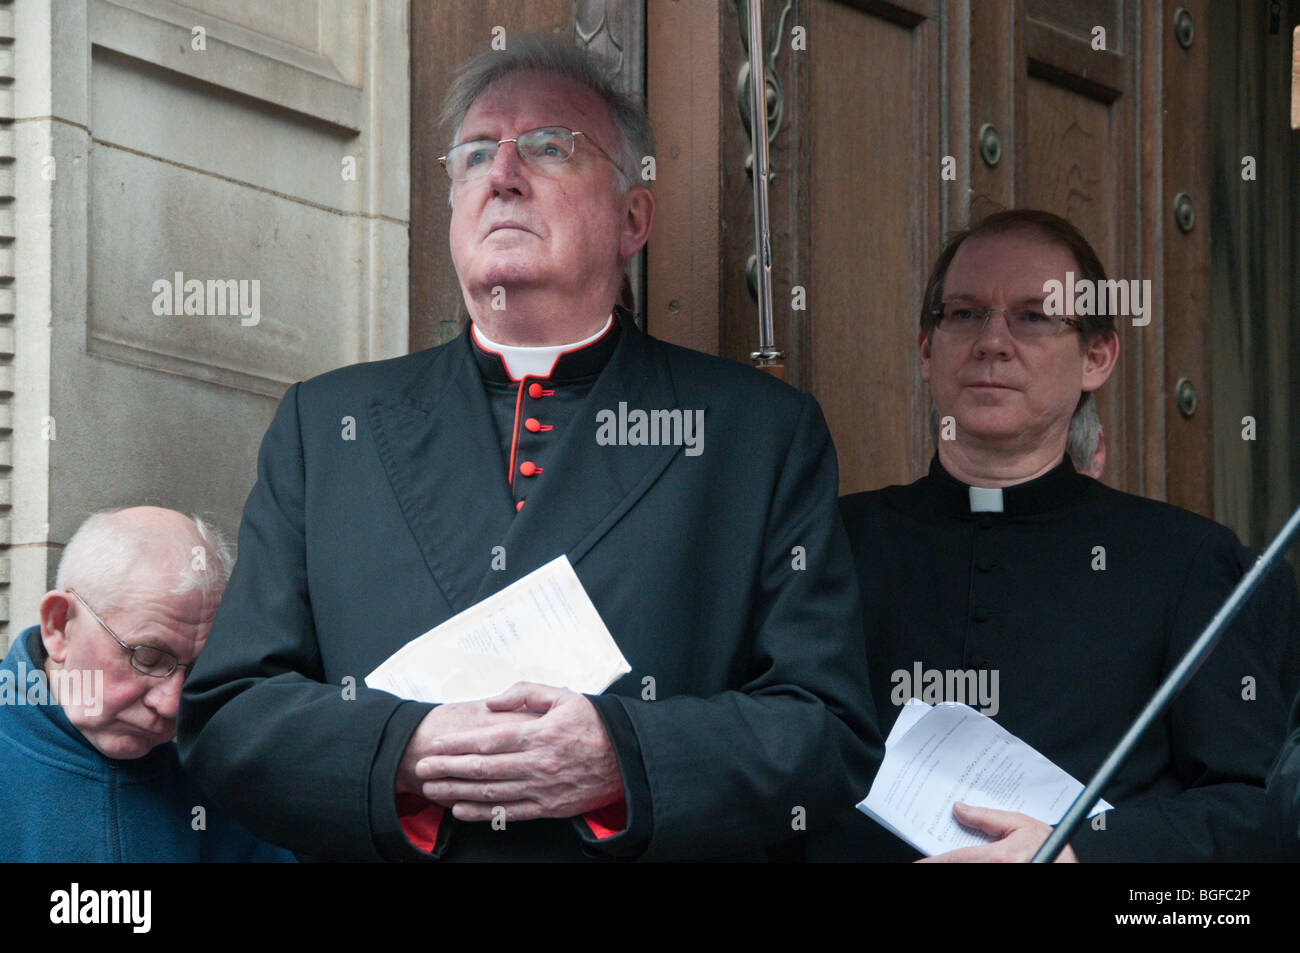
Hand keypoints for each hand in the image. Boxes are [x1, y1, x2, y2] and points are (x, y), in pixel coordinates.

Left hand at [415, 682, 622, 822]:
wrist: (627, 760)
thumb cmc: (595, 726)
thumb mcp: (565, 696)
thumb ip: (526, 694)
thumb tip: (493, 703)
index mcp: (540, 734)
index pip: (489, 740)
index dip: (458, 744)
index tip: (437, 744)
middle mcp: (538, 764)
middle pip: (483, 768)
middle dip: (448, 768)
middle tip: (423, 766)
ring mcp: (542, 789)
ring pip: (490, 792)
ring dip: (457, 790)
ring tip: (432, 787)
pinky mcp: (547, 808)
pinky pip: (508, 813)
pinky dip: (481, 812)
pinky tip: (461, 809)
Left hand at [917, 802, 1078, 862]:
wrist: (1069, 863)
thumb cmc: (1053, 847)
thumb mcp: (1020, 824)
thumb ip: (988, 817)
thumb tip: (960, 808)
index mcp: (1000, 858)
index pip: (954, 859)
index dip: (931, 862)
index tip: (917, 863)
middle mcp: (1000, 871)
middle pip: (959, 867)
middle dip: (944, 863)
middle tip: (929, 860)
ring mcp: (1004, 876)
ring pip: (968, 871)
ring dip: (957, 865)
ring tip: (947, 859)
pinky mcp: (1009, 878)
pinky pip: (983, 874)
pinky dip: (971, 866)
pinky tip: (968, 862)